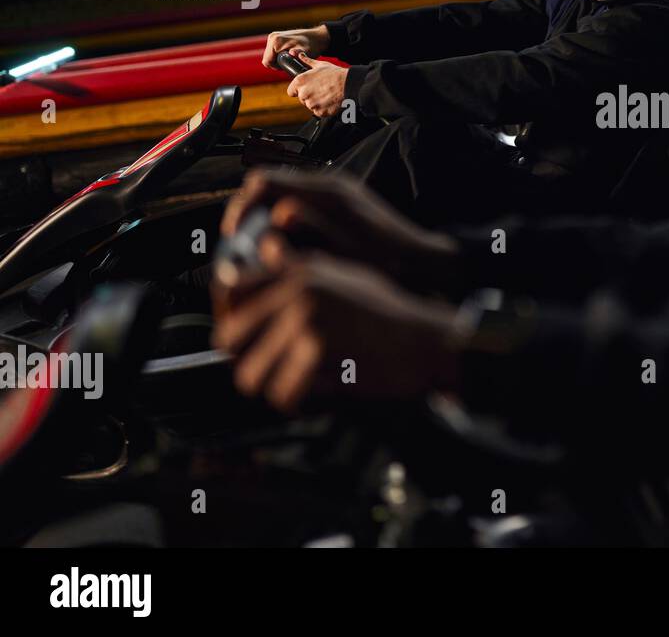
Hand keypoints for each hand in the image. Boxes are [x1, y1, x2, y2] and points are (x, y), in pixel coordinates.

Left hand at [212, 250, 463, 412]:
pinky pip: (282, 394)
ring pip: (250, 373)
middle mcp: (297, 291)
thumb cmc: (394, 315)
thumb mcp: (344, 278)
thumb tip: (246, 283)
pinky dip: (297, 404)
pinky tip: (320, 396)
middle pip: (229, 337)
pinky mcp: (319, 351)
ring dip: (270, 388)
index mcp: (300, 271)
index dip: (229, 320)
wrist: (432, 340)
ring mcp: (307, 320)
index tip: (241, 341)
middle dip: (247, 361)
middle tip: (273, 373)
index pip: (229, 291)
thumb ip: (296, 276)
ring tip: (299, 388)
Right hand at [221, 168, 464, 296]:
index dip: (241, 207)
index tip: (233, 234)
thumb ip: (313, 231)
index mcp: (328, 190)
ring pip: (278, 195)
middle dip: (247, 214)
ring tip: (256, 250)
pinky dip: (280, 221)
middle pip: (267, 186)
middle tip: (239, 246)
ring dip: (262, 218)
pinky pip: (295, 203)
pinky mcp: (335, 204)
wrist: (421, 263)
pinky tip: (282, 247)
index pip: (265, 181)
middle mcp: (329, 184)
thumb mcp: (348, 252)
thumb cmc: (390, 262)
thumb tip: (279, 213)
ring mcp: (333, 192)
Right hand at [263, 25, 328, 69]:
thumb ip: (299, 53)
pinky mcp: (275, 37)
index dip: (276, 67)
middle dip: (277, 64)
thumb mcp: (306, 51)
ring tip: (291, 59)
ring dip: (278, 60)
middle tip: (291, 63)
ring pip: (269, 56)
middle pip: (267, 58)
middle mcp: (272, 37)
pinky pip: (272, 51)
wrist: (316, 37)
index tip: (288, 66)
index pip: (267, 61)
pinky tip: (289, 55)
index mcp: (276, 41)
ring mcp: (273, 36)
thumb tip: (292, 52)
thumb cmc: (312, 46)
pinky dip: (279, 55)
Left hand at [287, 55, 346, 116]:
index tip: (305, 89)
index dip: (297, 90)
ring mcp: (311, 104)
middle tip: (320, 90)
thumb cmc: (335, 74)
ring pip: (310, 106)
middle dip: (309, 96)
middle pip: (302, 99)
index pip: (291, 91)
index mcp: (300, 81)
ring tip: (326, 95)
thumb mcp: (320, 65)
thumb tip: (300, 55)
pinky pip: (318, 112)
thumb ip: (307, 61)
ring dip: (317, 103)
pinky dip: (323, 109)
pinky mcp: (319, 112)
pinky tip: (330, 101)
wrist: (348, 84)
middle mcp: (303, 93)